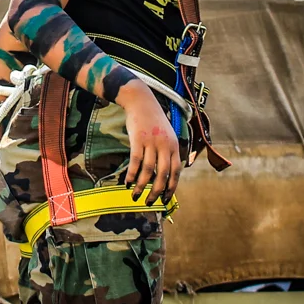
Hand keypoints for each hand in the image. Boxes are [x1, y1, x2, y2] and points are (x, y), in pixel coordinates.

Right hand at [117, 80, 180, 204]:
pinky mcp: (138, 139)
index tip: (165, 200)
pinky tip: (127, 182)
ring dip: (141, 185)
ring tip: (135, 195)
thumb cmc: (153, 120)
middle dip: (156, 191)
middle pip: (163, 174)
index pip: (176, 172)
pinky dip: (131, 174)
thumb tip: (166, 173)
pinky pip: (135, 161)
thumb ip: (168, 152)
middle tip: (149, 202)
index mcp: (175, 146)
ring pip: (148, 170)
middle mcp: (165, 145)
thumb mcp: (167, 135)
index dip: (171, 188)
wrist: (141, 101)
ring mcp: (152, 142)